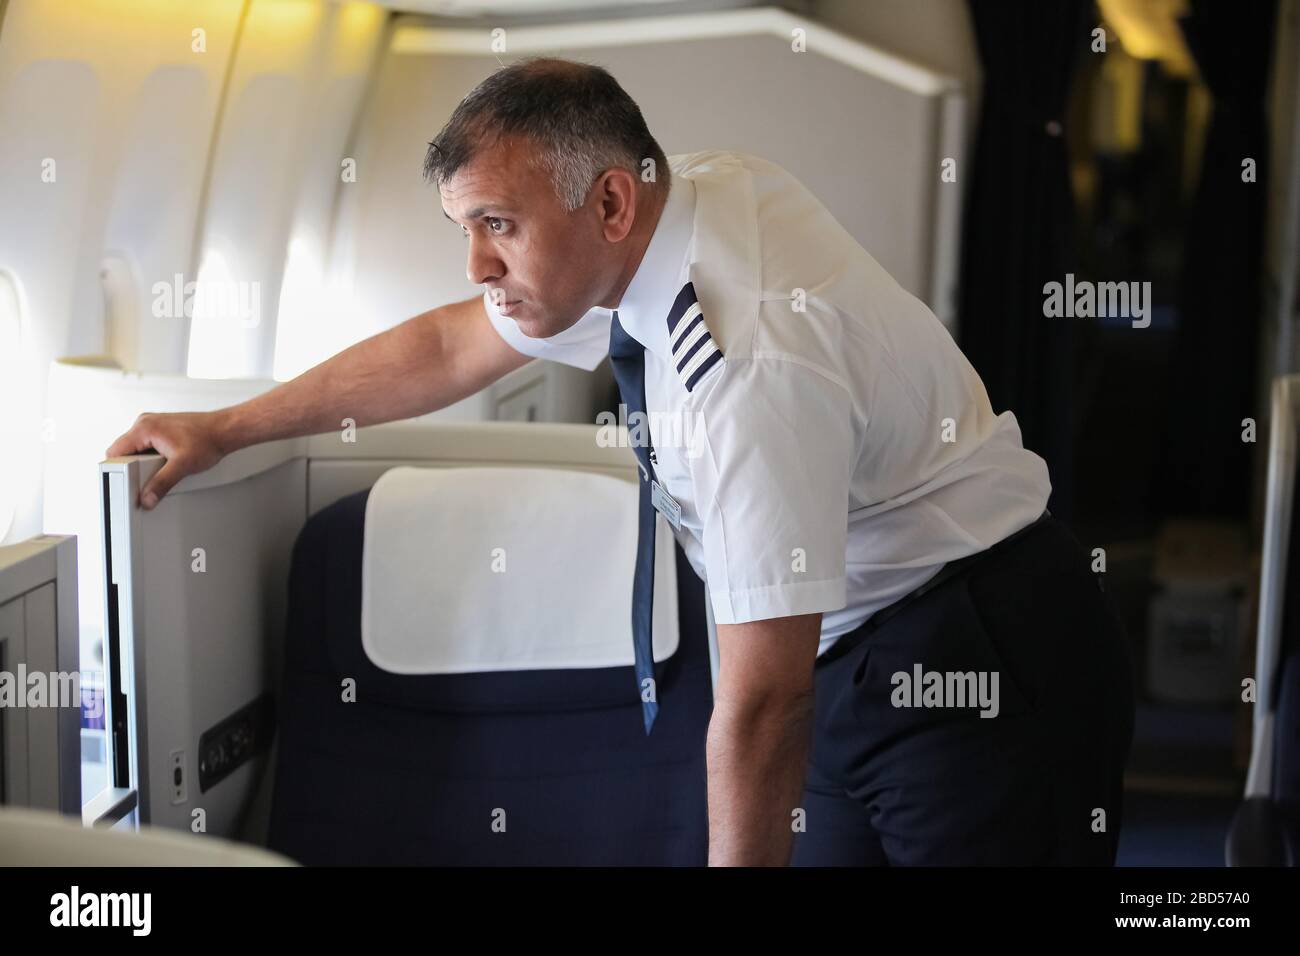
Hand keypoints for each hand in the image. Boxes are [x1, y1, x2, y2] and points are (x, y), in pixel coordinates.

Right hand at [104, 411, 229, 509]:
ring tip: (158, 470)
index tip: (124, 485)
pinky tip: (163, 464)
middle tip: (144, 481)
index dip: (116, 471)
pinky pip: (145, 445)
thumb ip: (162, 483)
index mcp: (144, 428)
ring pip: (134, 449)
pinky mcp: (160, 429)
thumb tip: (147, 498)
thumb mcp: (182, 466)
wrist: (224, 430)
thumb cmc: (207, 440)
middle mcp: (145, 423)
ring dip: (140, 463)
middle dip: (129, 469)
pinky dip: (149, 457)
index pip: (114, 452)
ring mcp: (152, 424)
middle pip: (122, 452)